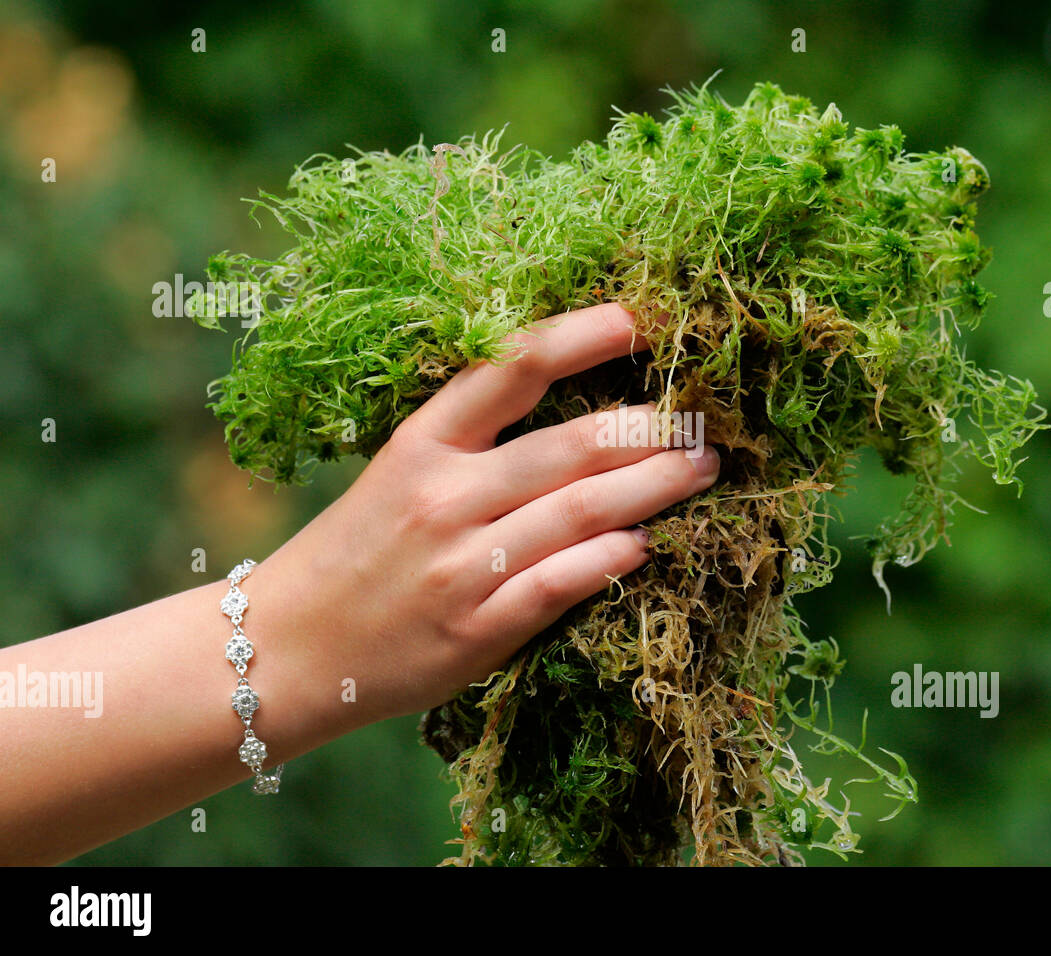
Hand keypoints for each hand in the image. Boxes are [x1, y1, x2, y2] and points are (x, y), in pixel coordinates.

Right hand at [251, 302, 719, 727]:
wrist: (286, 648)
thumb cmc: (355, 552)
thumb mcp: (396, 471)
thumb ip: (472, 439)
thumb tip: (576, 406)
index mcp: (422, 443)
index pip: (512, 368)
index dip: (583, 336)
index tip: (639, 321)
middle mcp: (444, 496)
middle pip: (572, 446)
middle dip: (652, 429)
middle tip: (703, 423)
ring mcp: (462, 566)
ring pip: (583, 512)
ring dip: (656, 489)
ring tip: (701, 472)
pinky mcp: (477, 630)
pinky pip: (562, 585)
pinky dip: (611, 560)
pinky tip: (644, 546)